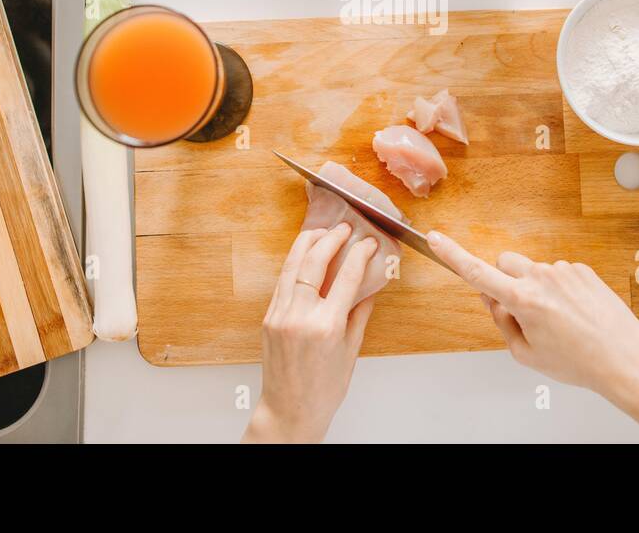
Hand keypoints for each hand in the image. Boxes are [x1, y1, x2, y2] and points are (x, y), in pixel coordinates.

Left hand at [243, 223, 377, 442]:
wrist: (290, 410)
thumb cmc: (323, 389)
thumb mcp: (351, 351)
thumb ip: (360, 314)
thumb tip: (370, 286)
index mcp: (326, 326)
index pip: (346, 277)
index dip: (360, 255)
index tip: (369, 243)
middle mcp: (300, 316)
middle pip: (315, 261)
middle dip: (331, 238)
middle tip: (345, 228)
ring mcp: (280, 315)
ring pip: (292, 266)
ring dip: (308, 243)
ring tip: (322, 231)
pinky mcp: (268, 317)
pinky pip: (282, 281)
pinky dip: (294, 262)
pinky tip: (304, 254)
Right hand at [427, 231, 638, 443]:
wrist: (624, 357)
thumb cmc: (578, 362)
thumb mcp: (527, 354)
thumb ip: (502, 323)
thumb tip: (493, 300)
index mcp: (524, 300)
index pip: (478, 272)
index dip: (452, 255)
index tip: (435, 239)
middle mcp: (543, 278)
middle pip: (506, 264)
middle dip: (506, 281)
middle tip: (522, 311)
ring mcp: (564, 271)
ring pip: (534, 270)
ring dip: (536, 288)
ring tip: (560, 321)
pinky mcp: (582, 269)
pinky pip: (558, 273)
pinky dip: (560, 289)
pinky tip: (575, 313)